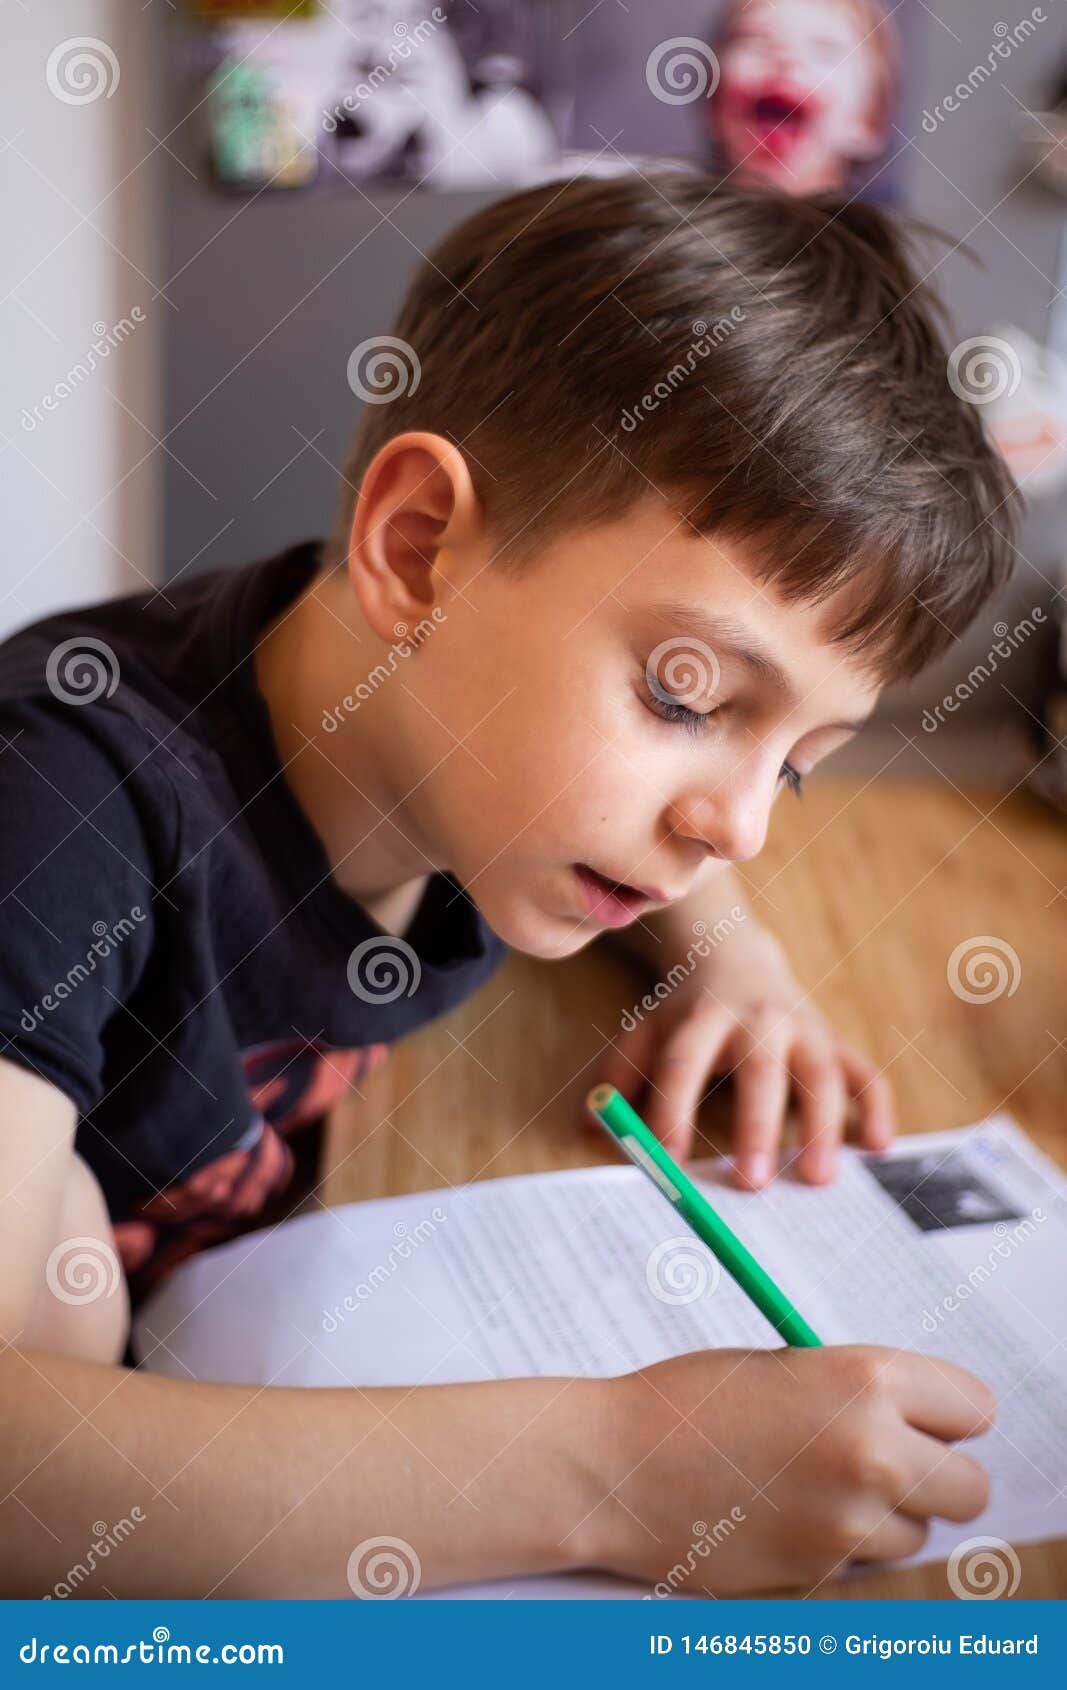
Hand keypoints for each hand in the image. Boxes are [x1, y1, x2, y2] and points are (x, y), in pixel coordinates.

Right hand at [588, 1346, 993, 1593]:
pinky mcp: (823, 1571)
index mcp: (866, 1379)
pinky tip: (787, 1513)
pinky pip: (867, 1562)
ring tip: (818, 1483)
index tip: (922, 1417)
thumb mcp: (789, 1366)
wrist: (618, 1467)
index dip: (945, 1414)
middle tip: (889, 1458)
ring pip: (919, 1532)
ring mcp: (850, 1520)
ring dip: (887, 1515)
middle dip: (936, 1474)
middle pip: (969, 1486)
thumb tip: (927, 1423)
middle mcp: (871, 1450)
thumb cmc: (693, 1403)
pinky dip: (843, 1545)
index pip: (973, 1408)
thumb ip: (863, 1392)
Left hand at [597, 946, 893, 1186]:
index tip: (668, 1166)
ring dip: (823, 1126)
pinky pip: (865, 1072)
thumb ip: (619, 1075)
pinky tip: (878, 1146)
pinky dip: (877, 1107)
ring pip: (821, 1074)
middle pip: (759, 1071)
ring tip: (817, 1178)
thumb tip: (594, 1126)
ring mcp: (803, 1028)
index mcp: (701, 1018)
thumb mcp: (645, 1029)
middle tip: (750, 1184)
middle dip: (756, 1127)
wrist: (733, 954)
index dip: (672, 1114)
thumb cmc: (685, 1010)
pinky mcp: (834, 1040)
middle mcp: (756, 1020)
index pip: (683, 1066)